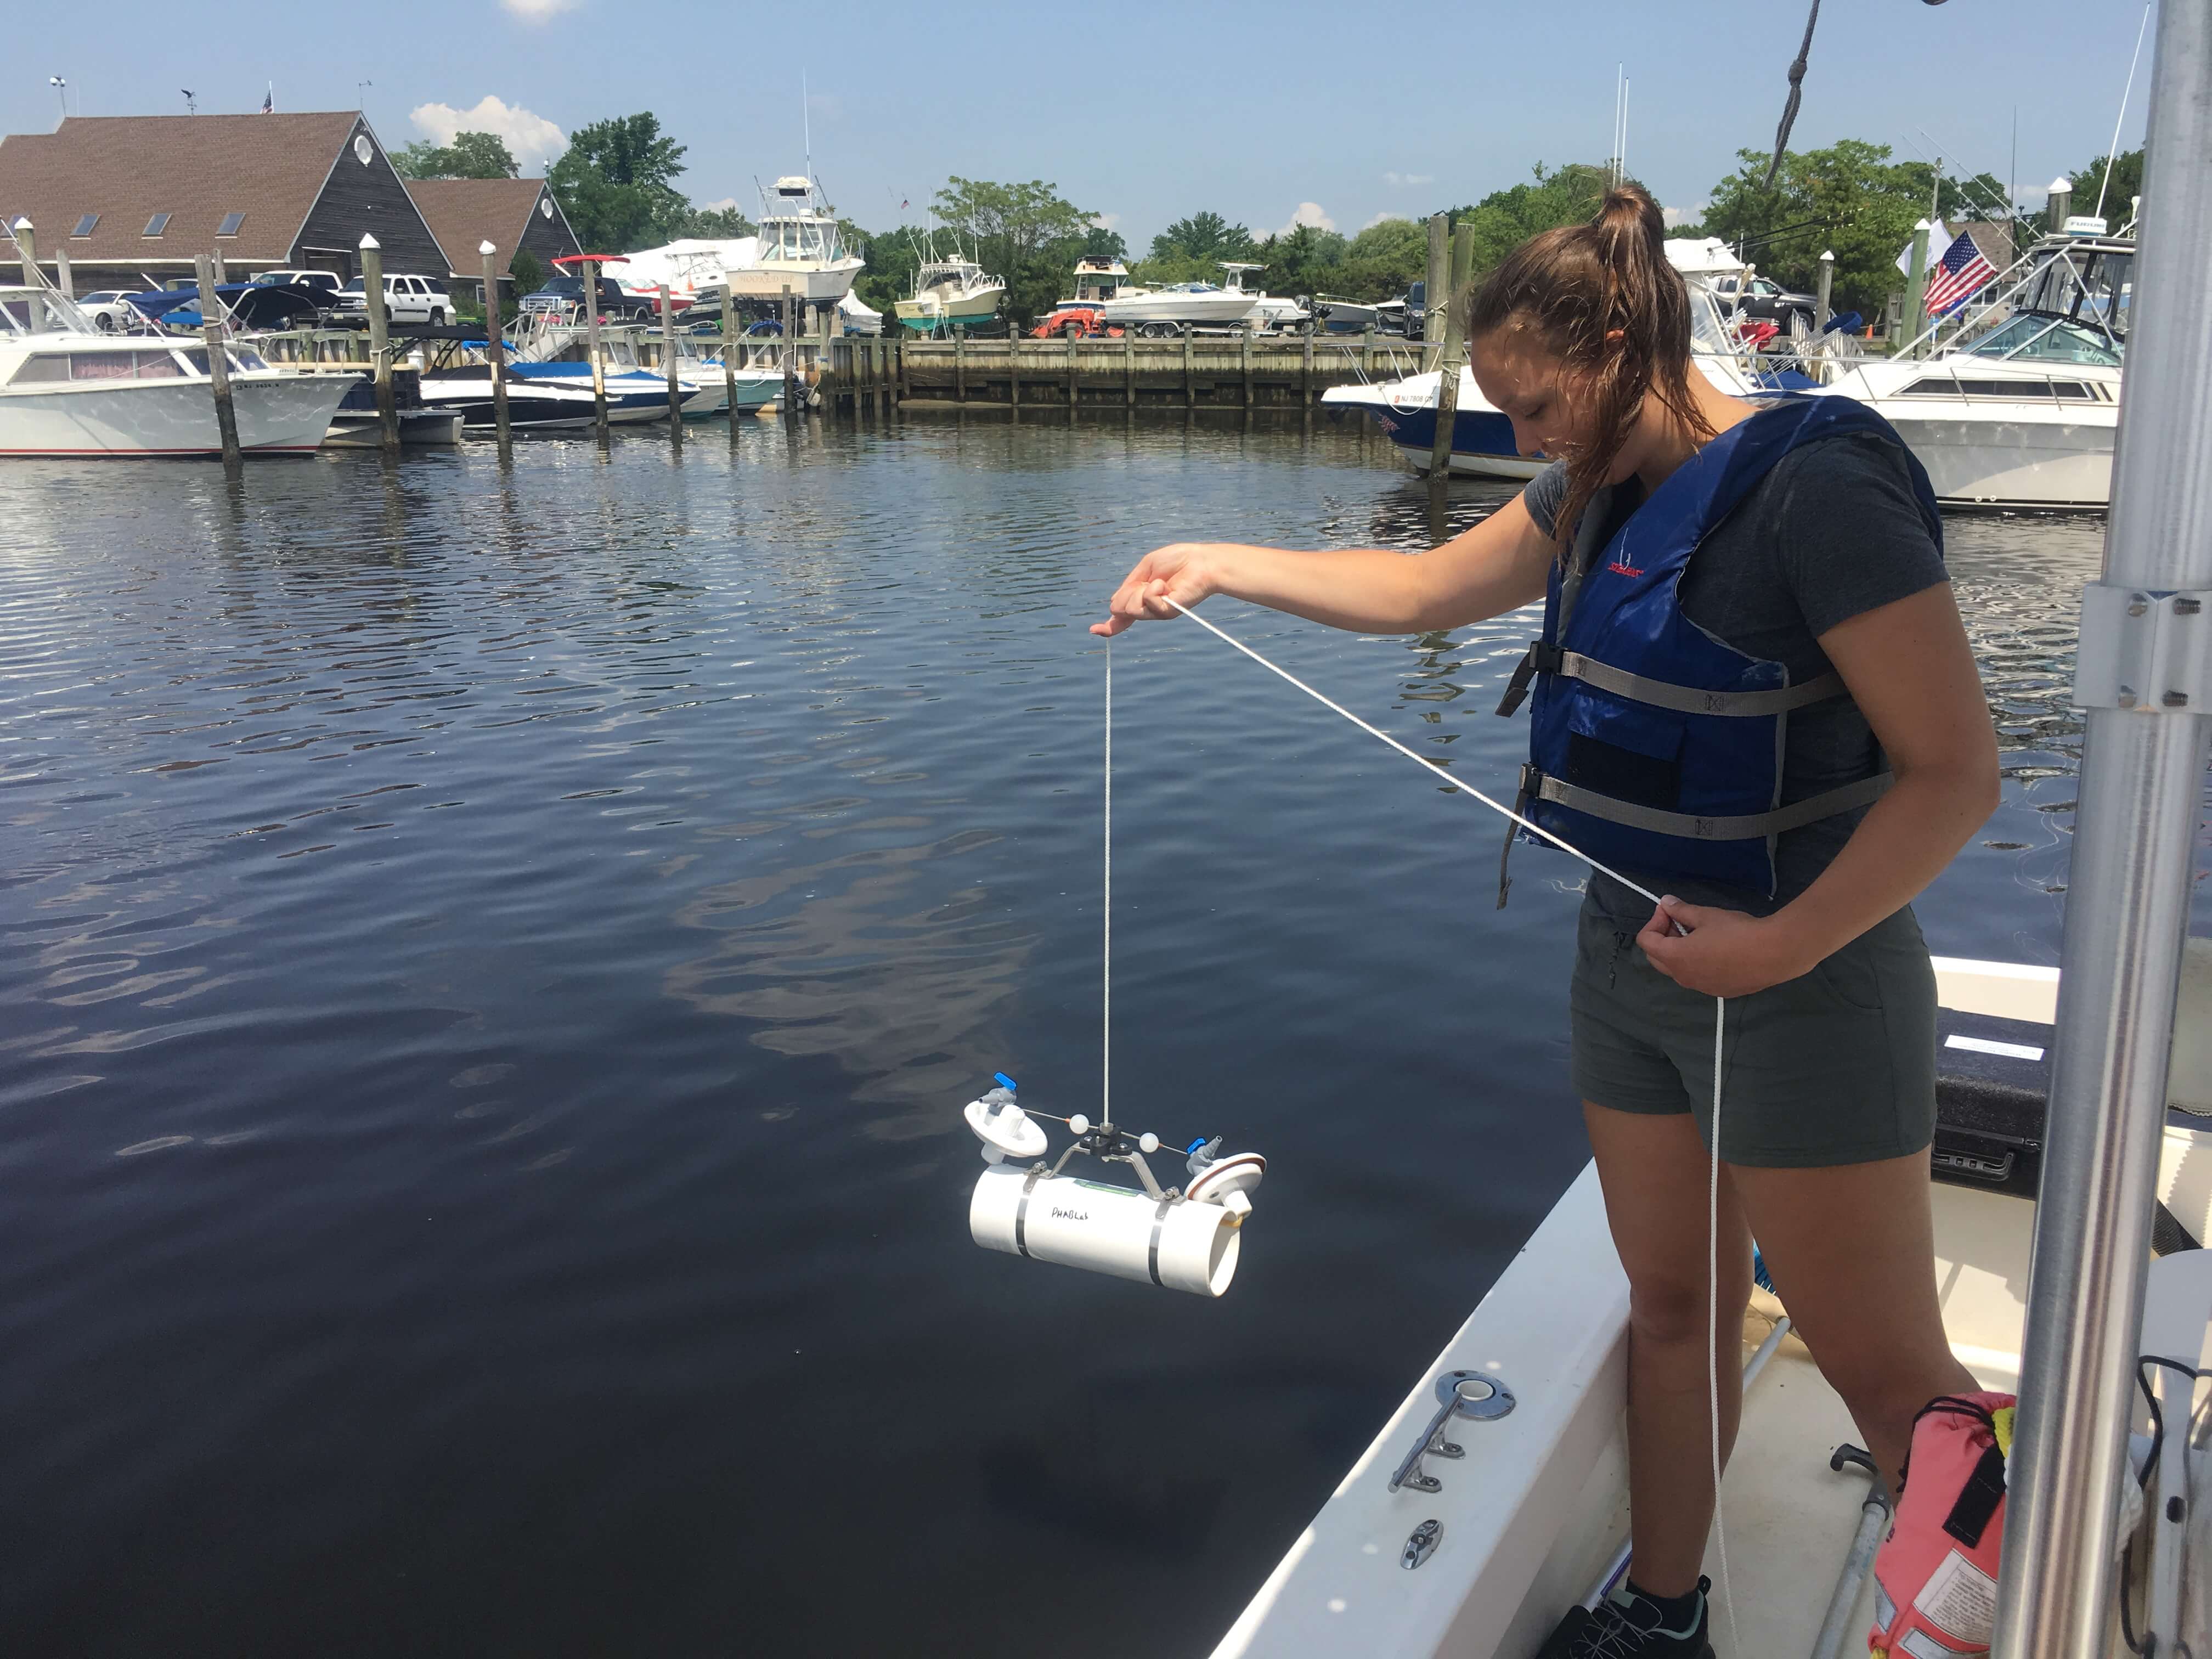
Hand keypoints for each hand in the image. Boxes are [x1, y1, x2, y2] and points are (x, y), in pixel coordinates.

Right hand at [1091, 543, 1225, 635]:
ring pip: (1131, 610)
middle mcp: (1148, 608)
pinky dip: (1153, 590)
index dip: (1107, 626)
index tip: (1094, 630)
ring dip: (1139, 592)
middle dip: (1126, 593)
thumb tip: (1113, 607)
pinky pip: (1147, 604)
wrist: (1201, 562)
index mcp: (1141, 597)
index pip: (1121, 616)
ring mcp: (1157, 613)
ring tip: (1158, 583)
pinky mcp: (1167, 613)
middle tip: (1146, 582)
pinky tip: (1165, 585)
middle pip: (1119, 610)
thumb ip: (1128, 586)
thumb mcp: (1145, 569)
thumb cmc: (1177, 561)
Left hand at [1635, 895, 1813, 998]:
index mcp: (1675, 958)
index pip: (1646, 941)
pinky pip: (1698, 977)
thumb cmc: (1737, 931)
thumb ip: (1681, 910)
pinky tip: (1718, 950)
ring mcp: (1702, 988)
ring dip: (1679, 951)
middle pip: (1657, 958)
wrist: (1775, 953)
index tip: (1670, 910)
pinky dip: (1697, 963)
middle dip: (1663, 937)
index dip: (1654, 922)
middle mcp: (1683, 978)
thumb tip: (1665, 903)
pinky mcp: (1720, 991)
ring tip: (1700, 934)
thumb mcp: (1706, 915)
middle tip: (1681, 922)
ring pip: (1678, 970)